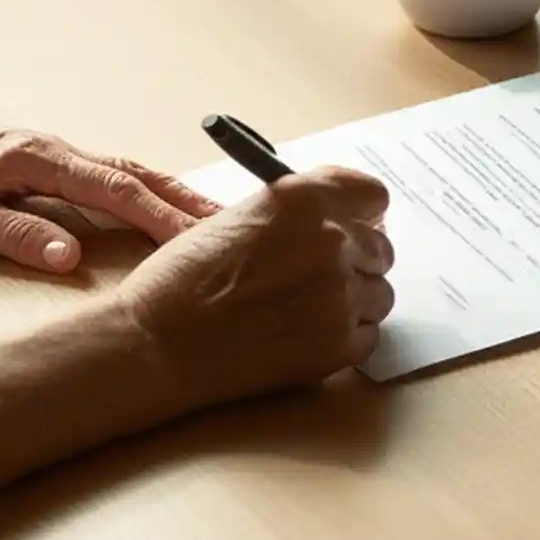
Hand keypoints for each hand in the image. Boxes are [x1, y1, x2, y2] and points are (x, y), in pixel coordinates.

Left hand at [0, 101, 219, 272]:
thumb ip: (17, 235)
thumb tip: (70, 257)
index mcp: (40, 158)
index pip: (117, 190)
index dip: (162, 216)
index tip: (198, 239)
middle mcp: (55, 146)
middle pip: (136, 172)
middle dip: (185, 198)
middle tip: (231, 222)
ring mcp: (52, 147)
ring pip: (126, 168)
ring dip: (170, 189)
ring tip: (209, 212)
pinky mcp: (44, 155)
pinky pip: (108, 169)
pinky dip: (143, 184)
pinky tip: (155, 197)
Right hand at [115, 166, 394, 407]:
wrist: (159, 341)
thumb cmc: (183, 279)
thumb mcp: (238, 218)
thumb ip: (295, 215)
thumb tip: (339, 223)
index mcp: (304, 199)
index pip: (372, 194)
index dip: (362, 212)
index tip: (355, 224)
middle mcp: (332, 241)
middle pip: (381, 247)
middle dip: (356, 259)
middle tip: (317, 277)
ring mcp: (340, 295)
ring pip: (379, 293)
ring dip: (353, 300)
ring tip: (303, 310)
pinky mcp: (340, 344)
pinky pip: (367, 335)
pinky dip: (343, 337)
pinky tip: (301, 335)